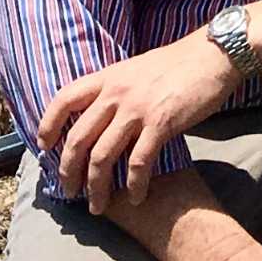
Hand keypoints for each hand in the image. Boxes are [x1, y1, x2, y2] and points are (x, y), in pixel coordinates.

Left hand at [38, 34, 239, 214]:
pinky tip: (137, 197)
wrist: (216, 54)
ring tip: (98, 206)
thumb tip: (105, 116)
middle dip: (68, 172)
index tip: (45, 148)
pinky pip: (138, 162)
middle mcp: (116, 93)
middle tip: (69, 192)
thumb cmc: (181, 63)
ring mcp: (137, 109)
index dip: (48, 126)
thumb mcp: (138, 68)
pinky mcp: (161, 123)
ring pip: (102, 157)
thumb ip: (118, 90)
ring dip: (96, 188)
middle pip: (78, 139)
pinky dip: (134, 185)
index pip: (63, 100)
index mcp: (109, 78)